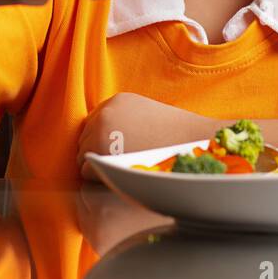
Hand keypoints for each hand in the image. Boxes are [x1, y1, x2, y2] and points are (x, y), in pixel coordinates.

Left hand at [76, 92, 213, 181]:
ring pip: (83, 154)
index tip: (118, 151)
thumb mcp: (148, 116)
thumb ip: (125, 122)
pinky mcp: (101, 150)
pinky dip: (99, 177)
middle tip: (120, 164)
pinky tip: (120, 176)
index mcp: (117, 101)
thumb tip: (109, 141)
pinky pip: (87, 169)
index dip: (104, 140)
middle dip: (98, 152)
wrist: (194, 143)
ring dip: (98, 165)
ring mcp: (101, 130)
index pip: (95, 123)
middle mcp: (105, 112)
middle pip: (85, 138)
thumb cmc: (176, 137)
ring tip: (122, 170)